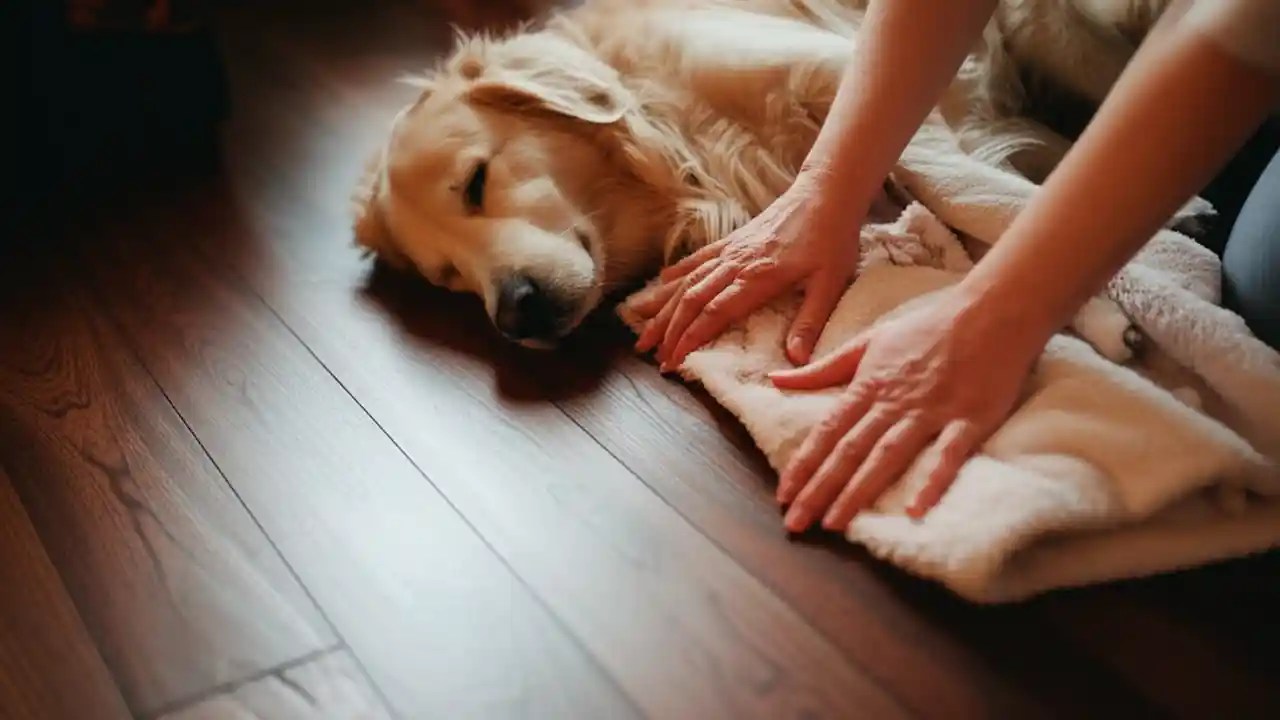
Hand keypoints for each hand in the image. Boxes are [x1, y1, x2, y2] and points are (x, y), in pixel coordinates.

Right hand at [632, 172, 863, 368]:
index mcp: (758, 277)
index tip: (673, 361)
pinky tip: (660, 283)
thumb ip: (810, 322)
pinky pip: (697, 259)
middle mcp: (736, 263)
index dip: (689, 338)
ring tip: (643, 327)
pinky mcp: (732, 240)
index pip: (713, 312)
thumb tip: (796, 360)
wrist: (827, 194)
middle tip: (649, 353)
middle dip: (667, 328)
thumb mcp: (830, 284)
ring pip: (687, 280)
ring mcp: (730, 250)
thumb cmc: (833, 240)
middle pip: (691, 299)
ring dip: (663, 306)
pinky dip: (676, 272)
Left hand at [768, 286, 1044, 532]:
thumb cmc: (927, 328)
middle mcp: (894, 403)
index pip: (828, 431)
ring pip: (887, 456)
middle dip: (819, 488)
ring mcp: (931, 412)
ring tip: (834, 523)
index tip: (783, 495)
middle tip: (795, 523)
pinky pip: (947, 456)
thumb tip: (775, 378)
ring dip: (858, 490)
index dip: (804, 464)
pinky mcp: (969, 420)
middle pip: (850, 450)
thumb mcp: (867, 342)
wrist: (989, 311)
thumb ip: (822, 369)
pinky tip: (913, 511)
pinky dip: (931, 482)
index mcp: (869, 386)